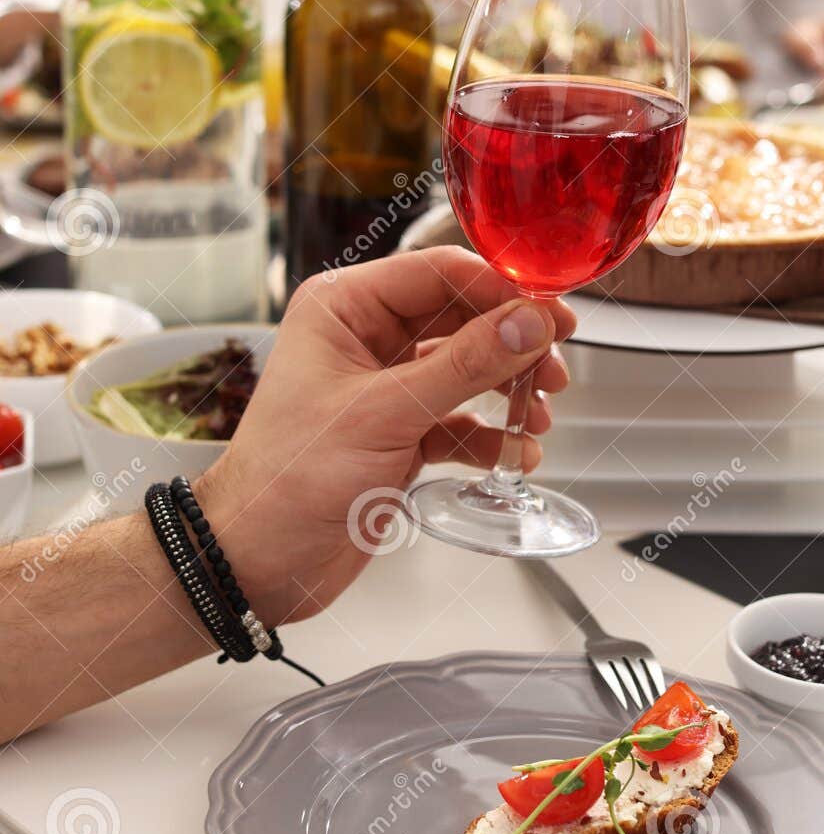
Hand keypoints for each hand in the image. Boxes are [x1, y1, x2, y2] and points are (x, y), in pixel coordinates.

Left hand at [196, 248, 573, 626]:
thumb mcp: (385, 414)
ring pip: (466, 370)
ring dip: (507, 392)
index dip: (500, 288)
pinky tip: (512, 455)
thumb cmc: (287, 480)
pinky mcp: (398, 433)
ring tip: (535, 416)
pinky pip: (459, 420)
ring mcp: (383, 388)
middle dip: (512, 345)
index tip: (550, 311)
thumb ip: (465, 366)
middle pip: (460, 319)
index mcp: (342, 309)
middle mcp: (363, 340)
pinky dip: (490, 437)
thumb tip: (527, 323)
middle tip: (554, 366)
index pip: (437, 272)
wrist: (259, 561)